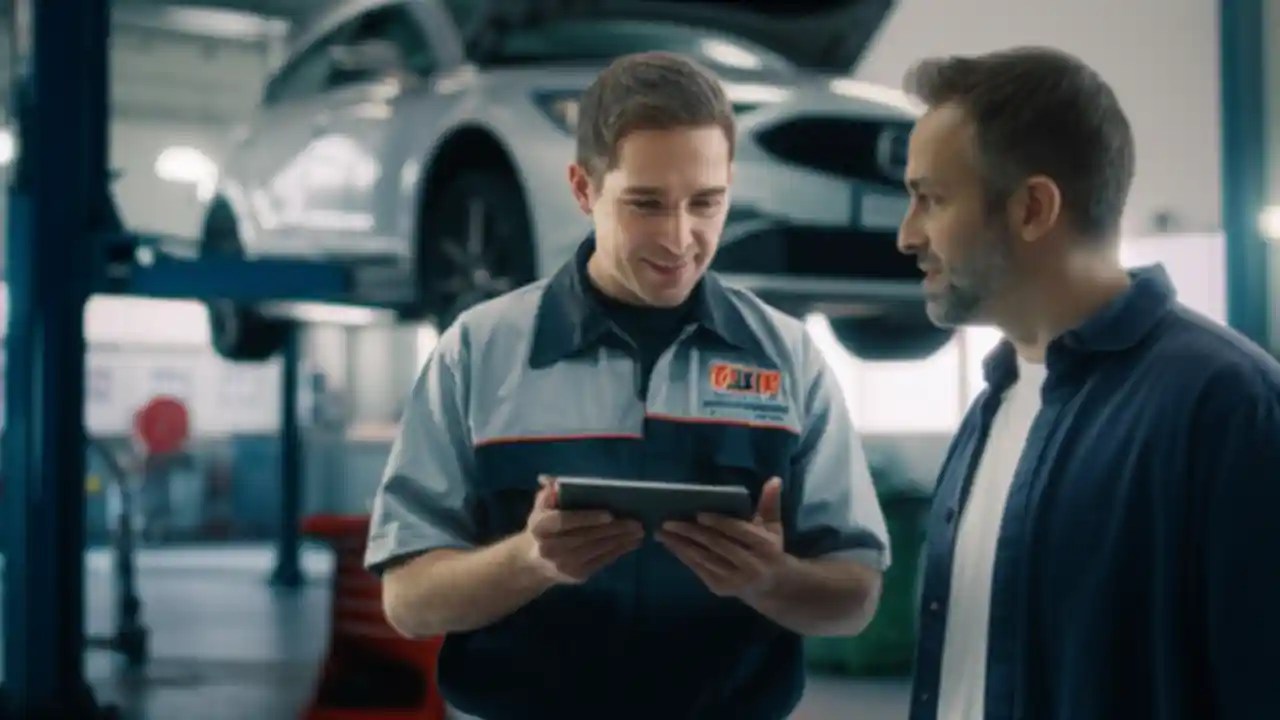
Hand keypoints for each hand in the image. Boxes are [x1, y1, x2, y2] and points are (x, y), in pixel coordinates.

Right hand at [520, 475, 643, 584]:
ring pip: (597, 549)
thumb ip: (549, 493)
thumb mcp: (541, 508)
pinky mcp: (577, 576)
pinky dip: (619, 551)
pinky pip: (601, 562)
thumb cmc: (544, 528)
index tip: (609, 514)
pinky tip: (632, 543)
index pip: (564, 521)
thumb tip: (554, 481)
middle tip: (635, 521)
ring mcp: (563, 564)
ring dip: (621, 540)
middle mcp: (549, 548)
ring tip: (639, 530)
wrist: (535, 562)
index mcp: (539, 527)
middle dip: (613, 529)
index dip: (587, 518)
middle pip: (586, 536)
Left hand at [657, 477, 788, 599]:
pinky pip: (699, 570)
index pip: (738, 531)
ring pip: (704, 558)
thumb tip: (774, 480)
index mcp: (764, 545)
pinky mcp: (720, 587)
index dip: (718, 523)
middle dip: (690, 532)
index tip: (698, 514)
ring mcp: (734, 578)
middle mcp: (750, 563)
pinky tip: (671, 545)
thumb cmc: (769, 550)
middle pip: (716, 545)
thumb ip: (770, 503)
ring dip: (680, 545)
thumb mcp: (773, 527)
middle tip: (668, 521)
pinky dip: (683, 557)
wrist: (771, 587)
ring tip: (662, 533)